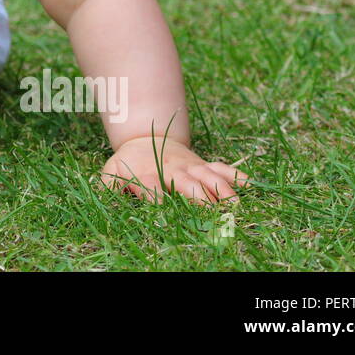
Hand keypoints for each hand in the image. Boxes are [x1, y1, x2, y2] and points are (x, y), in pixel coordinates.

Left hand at [100, 134, 249, 204]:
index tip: (168, 219)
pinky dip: (237, 176)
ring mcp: (191, 166)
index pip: (154, 189)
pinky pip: (223, 168)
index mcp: (148, 174)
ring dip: (223, 191)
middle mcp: (173, 170)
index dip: (160, 202)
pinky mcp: (204, 164)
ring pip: (210, 177)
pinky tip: (251, 186)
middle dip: (201, 200)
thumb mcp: (111, 170)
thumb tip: (103, 196)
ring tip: (236, 208)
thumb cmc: (128, 161)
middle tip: (214, 218)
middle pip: (189, 185)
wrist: (146, 135)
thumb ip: (107, 185)